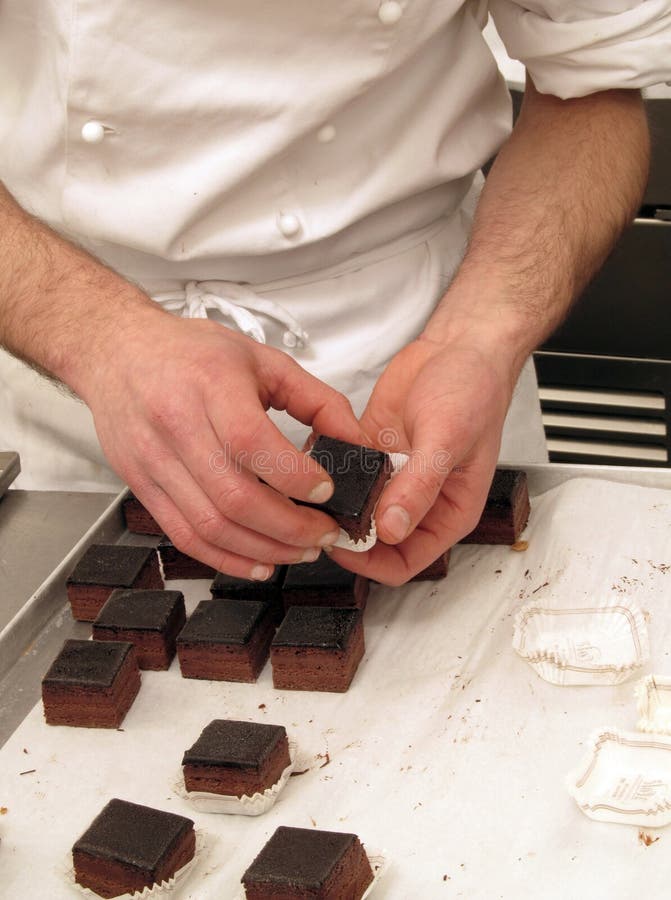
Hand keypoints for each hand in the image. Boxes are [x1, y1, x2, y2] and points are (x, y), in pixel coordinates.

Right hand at [76, 308, 366, 578]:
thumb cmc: (191, 353)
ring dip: (264, 548)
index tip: (327, 492)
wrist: (119, 352)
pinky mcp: (141, 485)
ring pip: (210, 525)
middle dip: (290, 527)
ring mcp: (153, 460)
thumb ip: (317, 399)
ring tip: (301, 550)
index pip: (252, 443)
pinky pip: (183, 536)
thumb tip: (356, 441)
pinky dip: (225, 558)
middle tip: (325, 534)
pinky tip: (259, 561)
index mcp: (211, 384)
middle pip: (234, 496)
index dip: (294, 476)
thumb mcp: (263, 360)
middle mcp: (175, 424)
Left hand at [328, 334, 514, 584]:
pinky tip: (319, 456)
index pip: (404, 563)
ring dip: (333, 502)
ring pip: (353, 508)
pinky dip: (328, 467)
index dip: (370, 563)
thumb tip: (391, 528)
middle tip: (320, 516)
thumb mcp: (450, 440)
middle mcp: (416, 500)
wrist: (460, 346)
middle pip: (372, 541)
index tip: (342, 545)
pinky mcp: (371, 451)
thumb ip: (421, 486)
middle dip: (345, 533)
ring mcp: (391, 477)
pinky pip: (343, 472)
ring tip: (314, 489)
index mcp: (447, 512)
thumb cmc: (475, 391)